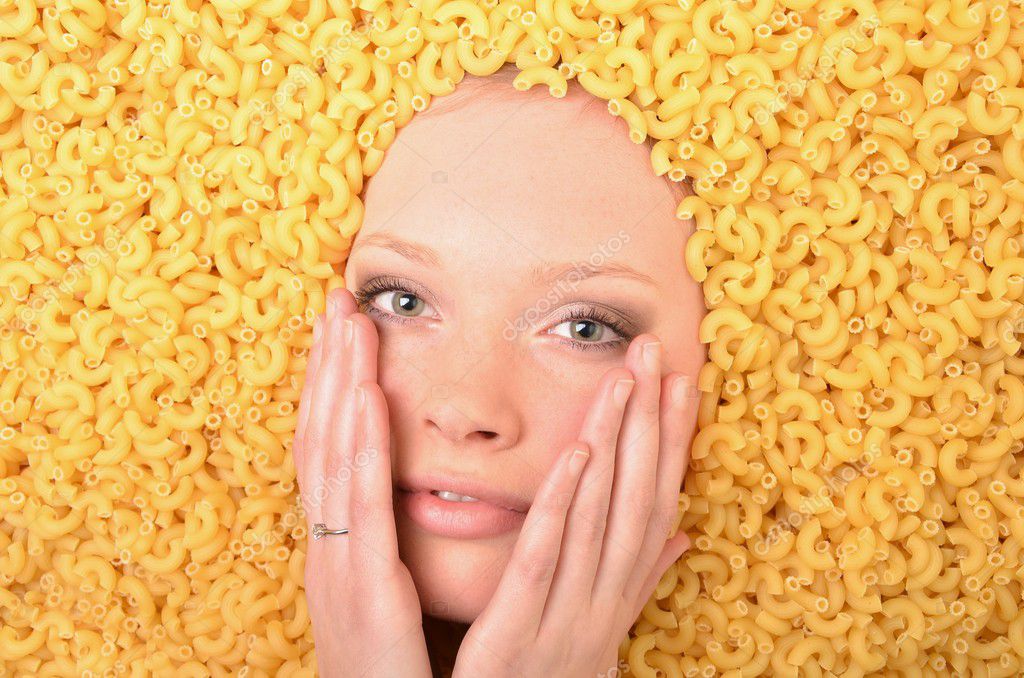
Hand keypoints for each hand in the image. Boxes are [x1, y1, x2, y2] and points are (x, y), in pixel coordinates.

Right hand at [294, 288, 431, 677]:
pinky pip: (362, 508)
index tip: (342, 329)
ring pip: (333, 458)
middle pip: (321, 439)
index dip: (330, 386)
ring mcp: (339, 566)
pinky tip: (369, 399)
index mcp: (338, 546)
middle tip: (338, 301)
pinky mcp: (367, 590)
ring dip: (340, 387)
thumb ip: (391, 544)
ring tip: (350, 326)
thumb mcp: (387, 597)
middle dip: (328, 367)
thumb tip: (406, 494)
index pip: (327, 449)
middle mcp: (328, 547)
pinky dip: (362, 448)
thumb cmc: (393, 671)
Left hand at [451, 334, 695, 677]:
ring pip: (599, 515)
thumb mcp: (604, 627)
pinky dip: (564, 504)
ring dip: (617, 443)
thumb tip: (683, 535)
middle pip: (635, 498)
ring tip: (624, 381)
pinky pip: (545, 557)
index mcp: (620, 592)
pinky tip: (577, 452)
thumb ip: (639, 577)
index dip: (673, 442)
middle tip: (656, 352)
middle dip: (650, 422)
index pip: (656, 504)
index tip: (684, 381)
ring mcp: (567, 613)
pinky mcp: (517, 628)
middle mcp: (604, 598)